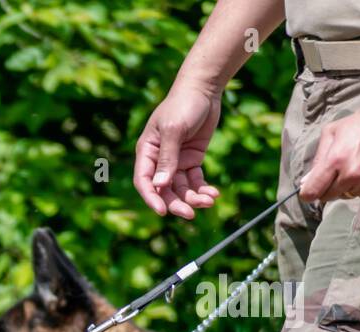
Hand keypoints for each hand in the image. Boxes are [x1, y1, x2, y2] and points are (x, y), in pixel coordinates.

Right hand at [134, 86, 222, 218]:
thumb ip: (167, 158)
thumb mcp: (174, 130)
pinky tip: (214, 193)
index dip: (151, 198)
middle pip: (164, 190)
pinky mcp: (192, 159)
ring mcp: (176, 161)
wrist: (204, 89)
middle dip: (177, 203)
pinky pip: (196, 180)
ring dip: (194, 197)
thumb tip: (160, 186)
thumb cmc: (183, 104)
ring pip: (182, 188)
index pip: (145, 182)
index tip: (162, 212)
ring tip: (209, 201)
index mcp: (147, 152)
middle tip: (191, 214)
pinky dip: (203, 188)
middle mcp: (159, 160)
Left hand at [299, 100, 359, 202]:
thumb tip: (306, 182)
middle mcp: (353, 175)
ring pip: (348, 195)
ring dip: (350, 185)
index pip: (312, 192)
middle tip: (339, 170)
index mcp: (336, 160)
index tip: (309, 190)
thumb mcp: (333, 132)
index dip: (308, 193)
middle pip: (328, 197)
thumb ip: (317, 159)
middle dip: (329, 187)